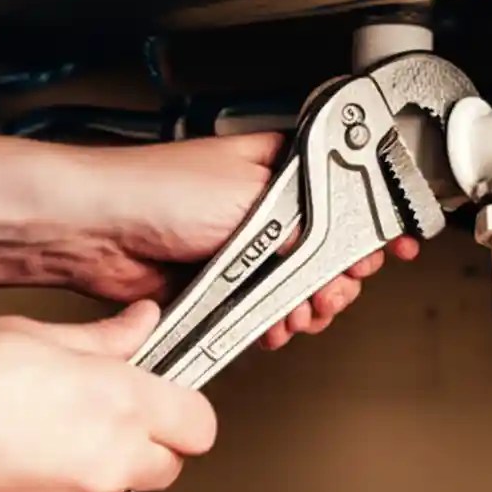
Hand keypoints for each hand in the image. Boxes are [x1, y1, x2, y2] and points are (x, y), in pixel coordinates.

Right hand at [0, 300, 213, 491]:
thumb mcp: (22, 335)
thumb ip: (98, 340)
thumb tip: (138, 326)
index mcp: (115, 401)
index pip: (198, 420)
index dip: (180, 406)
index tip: (161, 397)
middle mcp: (107, 463)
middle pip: (166, 463)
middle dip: (140, 441)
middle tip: (89, 414)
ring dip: (93, 474)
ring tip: (32, 442)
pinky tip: (10, 474)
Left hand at [73, 132, 419, 348]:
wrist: (97, 231)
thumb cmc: (156, 190)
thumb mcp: (252, 200)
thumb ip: (304, 228)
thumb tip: (340, 249)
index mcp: (278, 167)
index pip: (343, 193)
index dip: (371, 221)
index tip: (394, 244)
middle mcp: (264, 205)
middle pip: (327, 248)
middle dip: (336, 277)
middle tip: (336, 289)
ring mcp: (242, 246)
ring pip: (297, 284)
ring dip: (305, 304)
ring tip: (302, 311)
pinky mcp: (221, 281)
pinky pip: (262, 308)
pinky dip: (272, 320)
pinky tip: (273, 324)